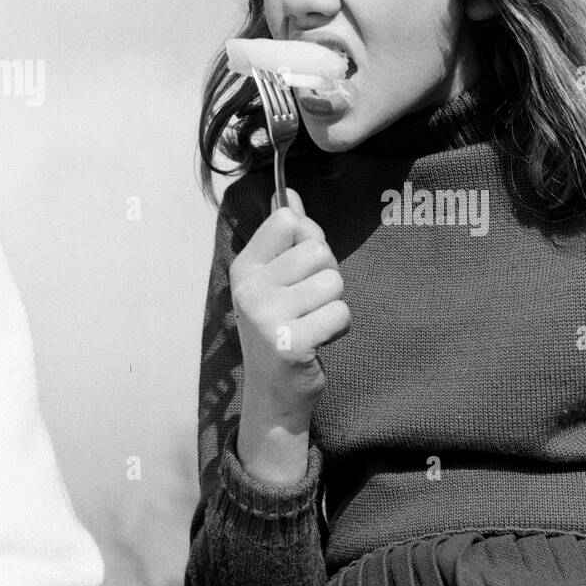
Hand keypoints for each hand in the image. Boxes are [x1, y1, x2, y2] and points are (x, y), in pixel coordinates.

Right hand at [230, 187, 349, 421]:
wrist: (274, 394)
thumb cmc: (281, 329)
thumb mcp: (275, 280)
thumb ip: (284, 236)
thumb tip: (288, 192)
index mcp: (245, 267)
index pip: (288, 220)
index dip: (309, 240)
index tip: (300, 269)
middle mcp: (249, 289)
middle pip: (318, 250)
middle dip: (327, 275)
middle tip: (309, 304)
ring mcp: (267, 317)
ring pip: (334, 281)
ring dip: (333, 304)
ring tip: (312, 323)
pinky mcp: (290, 344)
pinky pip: (341, 313)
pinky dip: (338, 329)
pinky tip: (318, 341)